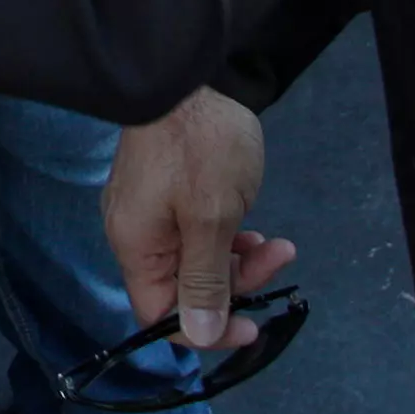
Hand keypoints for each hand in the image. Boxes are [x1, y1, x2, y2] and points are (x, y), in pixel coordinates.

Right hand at [104, 88, 298, 349]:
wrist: (180, 77)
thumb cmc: (197, 149)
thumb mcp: (211, 220)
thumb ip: (206, 281)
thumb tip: (202, 336)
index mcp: (139, 249)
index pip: (161, 316)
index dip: (205, 330)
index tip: (250, 324)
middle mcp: (138, 236)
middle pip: (183, 289)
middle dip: (235, 284)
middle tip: (276, 262)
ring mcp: (151, 212)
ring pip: (196, 260)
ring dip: (239, 260)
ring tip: (275, 245)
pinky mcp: (167, 192)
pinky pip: (196, 234)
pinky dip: (227, 237)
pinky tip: (255, 228)